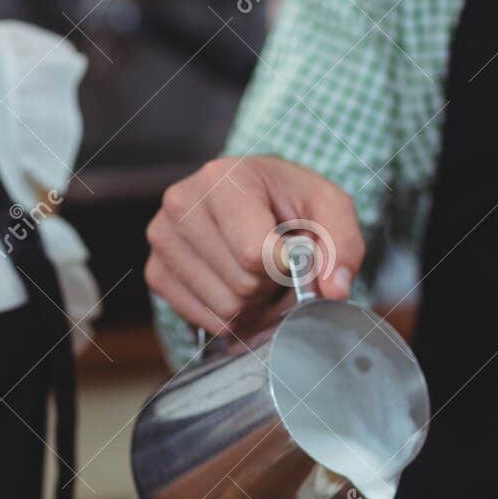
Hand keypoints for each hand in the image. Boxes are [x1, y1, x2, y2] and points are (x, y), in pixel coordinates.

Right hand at [146, 156, 364, 334]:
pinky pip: (201, 319)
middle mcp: (181, 204)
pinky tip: (233, 286)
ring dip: (250, 305)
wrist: (249, 196)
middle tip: (275, 267)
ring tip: (256, 275)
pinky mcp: (155, 270)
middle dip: (269, 287)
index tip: (292, 253)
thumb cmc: (287, 200)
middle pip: (240, 286)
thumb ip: (342, 244)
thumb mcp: (328, 207)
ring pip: (222, 309)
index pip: (254, 254)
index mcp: (222, 179)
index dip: (285, 269)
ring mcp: (162, 238)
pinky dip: (227, 314)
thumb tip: (334, 289)